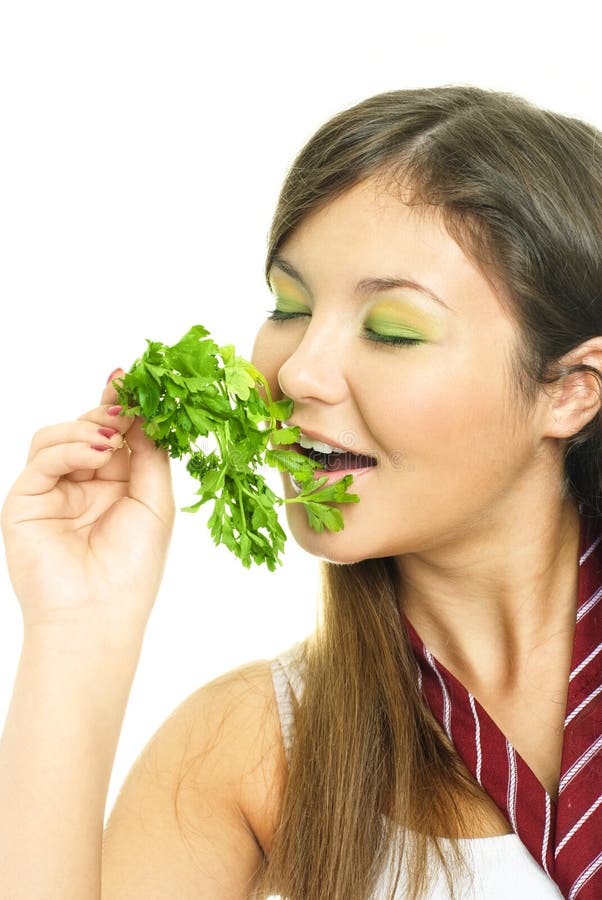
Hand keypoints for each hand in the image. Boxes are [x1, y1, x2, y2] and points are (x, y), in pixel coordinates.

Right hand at [1, 370, 175, 631]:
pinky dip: (69, 447)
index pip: (118, 434)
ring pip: (58, 435)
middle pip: (87, 427)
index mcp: (117, 484)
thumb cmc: (133, 567)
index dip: (127, 407)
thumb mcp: (155, 502)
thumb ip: (150, 454)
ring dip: (88, 427)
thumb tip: (144, 410)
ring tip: (112, 440)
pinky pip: (42, 457)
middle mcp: (83, 483)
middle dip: (108, 411)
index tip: (136, 379)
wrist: (97, 615)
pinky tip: (96, 453)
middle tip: (125, 401)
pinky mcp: (26, 499)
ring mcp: (53, 490)